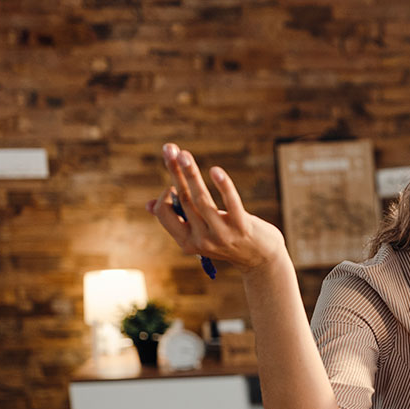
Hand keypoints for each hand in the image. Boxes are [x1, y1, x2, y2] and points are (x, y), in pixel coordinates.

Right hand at [148, 143, 288, 274]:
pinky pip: (231, 202)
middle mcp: (202, 240)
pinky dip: (223, 185)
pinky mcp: (242, 227)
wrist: (262, 260)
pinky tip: (216, 171)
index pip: (164, 213)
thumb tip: (148, 205)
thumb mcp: (200, 234)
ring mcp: (222, 234)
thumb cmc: (228, 241)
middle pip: (183, 199)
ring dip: (190, 173)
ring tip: (184, 154)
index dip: (164, 195)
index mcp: (187, 241)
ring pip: (201, 199)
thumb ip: (177, 221)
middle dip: (175, 171)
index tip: (173, 183)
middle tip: (170, 148)